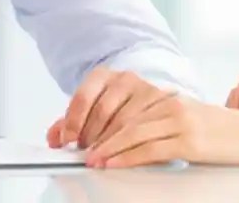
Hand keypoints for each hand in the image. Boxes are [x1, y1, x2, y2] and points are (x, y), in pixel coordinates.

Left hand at [46, 67, 173, 150]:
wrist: (184, 112)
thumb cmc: (140, 111)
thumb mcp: (107, 109)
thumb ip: (77, 120)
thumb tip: (54, 136)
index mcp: (114, 77)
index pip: (86, 95)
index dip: (73, 120)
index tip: (67, 139)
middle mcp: (134, 82)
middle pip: (104, 111)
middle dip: (89, 136)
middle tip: (82, 153)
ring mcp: (156, 98)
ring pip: (125, 126)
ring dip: (106, 147)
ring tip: (96, 159)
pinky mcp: (177, 119)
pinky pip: (147, 144)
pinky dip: (125, 156)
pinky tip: (113, 162)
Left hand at [84, 96, 238, 167]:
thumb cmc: (226, 133)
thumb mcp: (190, 121)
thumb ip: (163, 125)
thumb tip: (134, 141)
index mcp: (170, 99)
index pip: (129, 110)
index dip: (105, 124)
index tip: (88, 137)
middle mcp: (173, 106)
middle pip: (127, 121)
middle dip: (101, 137)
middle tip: (83, 151)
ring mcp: (181, 122)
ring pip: (134, 134)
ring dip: (109, 148)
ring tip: (93, 160)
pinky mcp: (190, 142)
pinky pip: (151, 150)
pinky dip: (128, 158)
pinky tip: (115, 164)